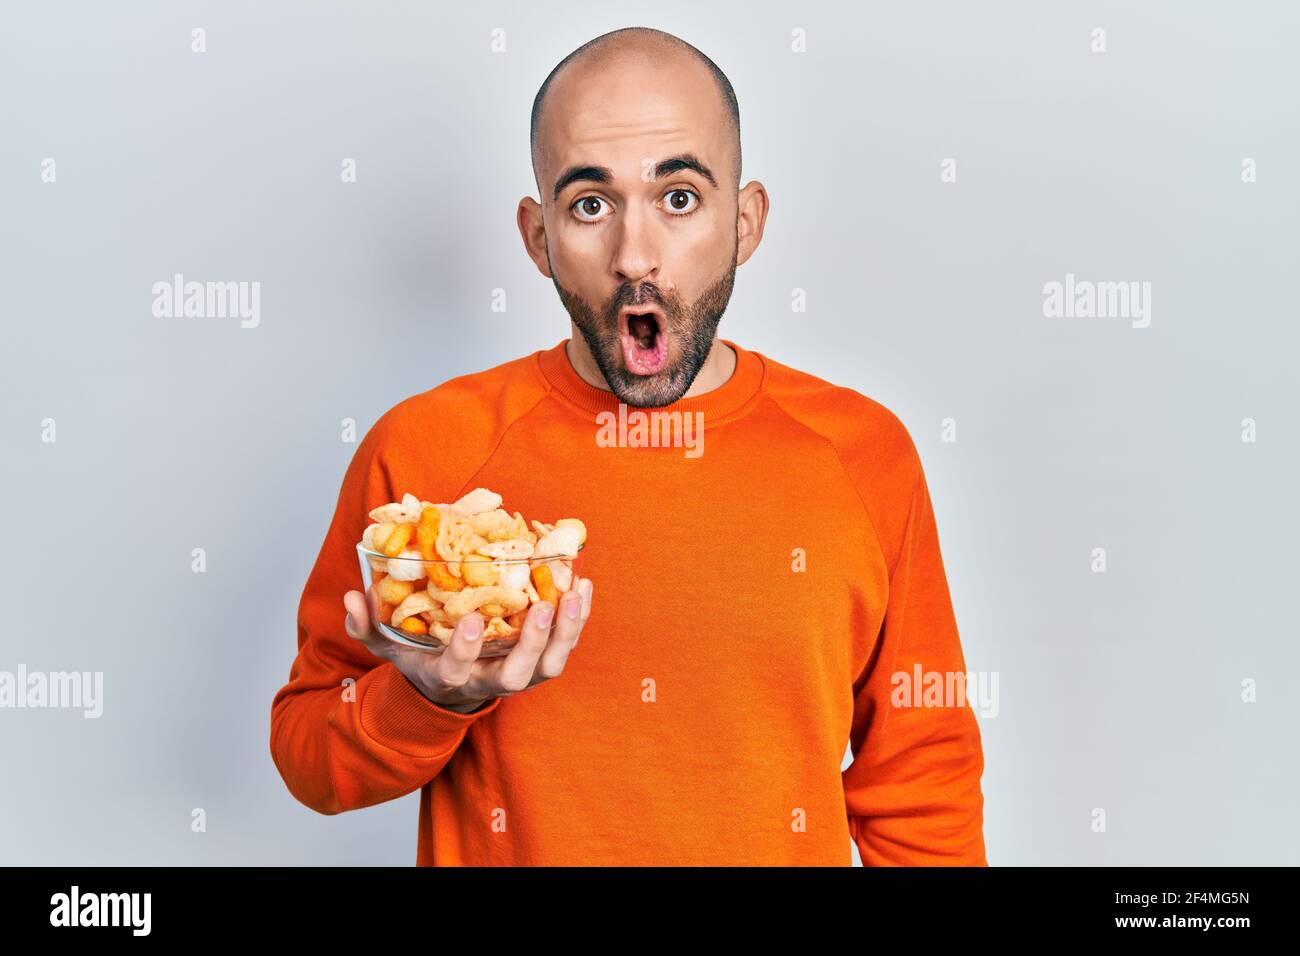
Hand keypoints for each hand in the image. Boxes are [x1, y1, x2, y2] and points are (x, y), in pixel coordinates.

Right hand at [343, 576, 592, 712]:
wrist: (451, 691)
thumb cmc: (420, 660)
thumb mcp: (389, 646)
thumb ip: (367, 626)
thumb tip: (352, 596)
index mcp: (451, 678)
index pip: (459, 671)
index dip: (467, 649)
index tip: (472, 619)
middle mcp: (489, 682)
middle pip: (518, 675)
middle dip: (533, 644)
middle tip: (544, 608)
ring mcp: (519, 676)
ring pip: (550, 665)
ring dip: (567, 631)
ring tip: (575, 591)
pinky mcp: (539, 665)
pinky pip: (564, 647)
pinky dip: (577, 620)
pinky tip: (583, 587)